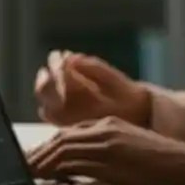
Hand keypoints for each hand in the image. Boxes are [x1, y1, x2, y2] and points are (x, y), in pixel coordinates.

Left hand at [26, 117, 184, 184]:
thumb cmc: (164, 167)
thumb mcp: (129, 155)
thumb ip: (104, 157)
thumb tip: (78, 171)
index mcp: (109, 125)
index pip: (68, 135)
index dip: (47, 148)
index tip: (32, 161)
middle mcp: (104, 127)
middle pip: (60, 138)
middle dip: (37, 154)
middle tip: (19, 168)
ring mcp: (107, 139)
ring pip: (62, 147)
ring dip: (40, 161)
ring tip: (24, 174)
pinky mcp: (111, 153)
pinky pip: (74, 159)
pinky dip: (54, 168)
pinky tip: (43, 177)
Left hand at [35, 50, 151, 126]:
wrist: (140, 127)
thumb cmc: (129, 100)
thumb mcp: (115, 79)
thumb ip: (92, 67)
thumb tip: (70, 58)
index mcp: (83, 97)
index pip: (61, 74)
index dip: (58, 63)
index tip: (60, 54)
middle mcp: (70, 111)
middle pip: (45, 88)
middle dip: (48, 73)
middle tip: (54, 60)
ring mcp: (65, 122)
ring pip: (44, 102)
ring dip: (45, 86)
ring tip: (52, 74)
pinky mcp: (66, 129)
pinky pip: (48, 114)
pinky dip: (48, 100)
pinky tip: (58, 92)